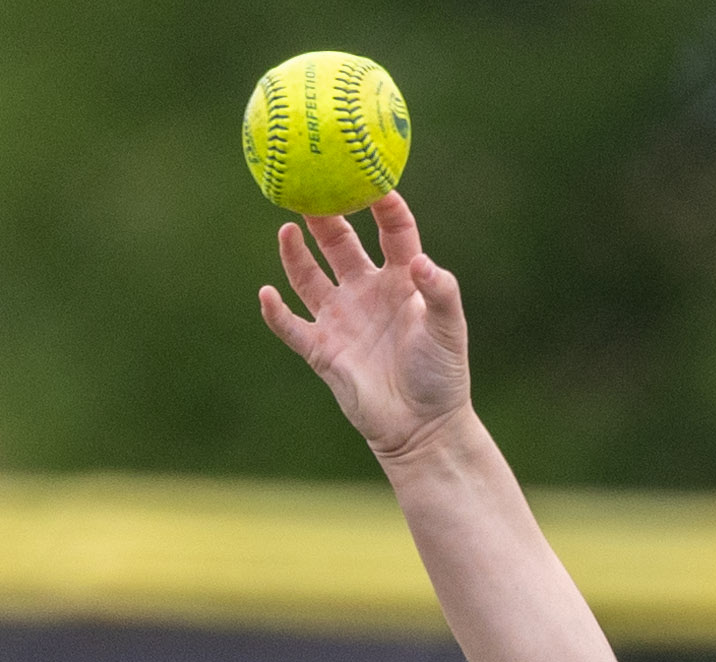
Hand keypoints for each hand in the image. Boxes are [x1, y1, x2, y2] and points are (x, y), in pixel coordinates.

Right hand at [260, 192, 470, 466]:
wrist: (422, 428)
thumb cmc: (442, 376)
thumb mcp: (448, 329)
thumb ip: (441, 292)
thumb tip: (421, 262)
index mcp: (403, 282)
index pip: (394, 232)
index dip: (384, 205)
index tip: (372, 179)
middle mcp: (368, 293)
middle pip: (341, 245)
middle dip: (326, 217)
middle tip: (310, 188)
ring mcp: (342, 320)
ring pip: (310, 278)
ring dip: (296, 254)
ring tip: (287, 227)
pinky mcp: (323, 350)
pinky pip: (291, 326)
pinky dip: (276, 312)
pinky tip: (267, 293)